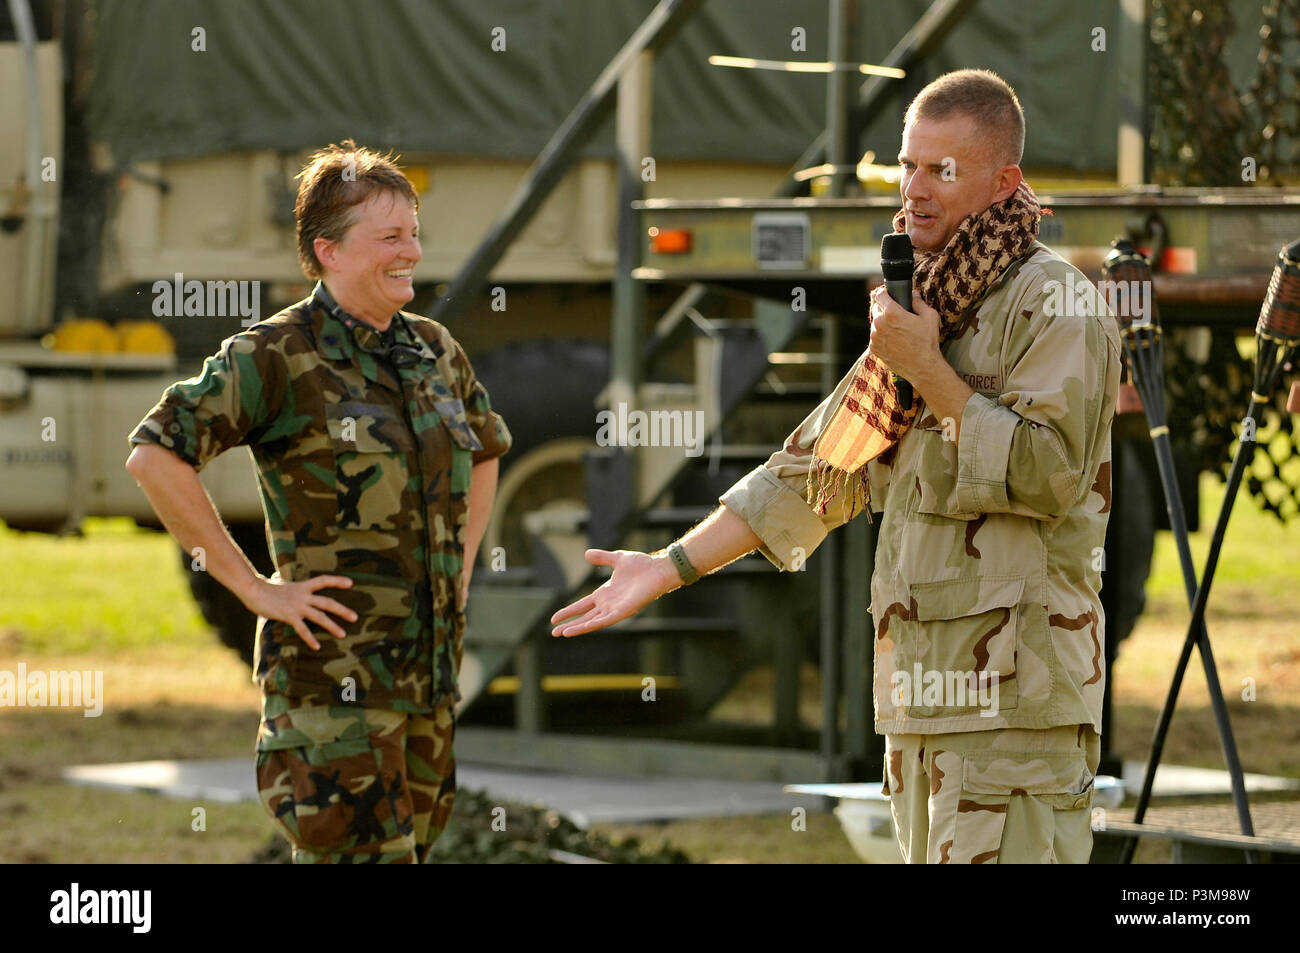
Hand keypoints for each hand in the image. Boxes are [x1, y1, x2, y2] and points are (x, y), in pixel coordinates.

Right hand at [240, 572, 356, 650]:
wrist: (253, 590)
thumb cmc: (264, 587)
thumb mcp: (279, 583)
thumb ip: (284, 583)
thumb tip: (277, 578)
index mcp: (302, 586)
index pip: (323, 580)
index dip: (337, 581)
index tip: (351, 583)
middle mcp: (303, 596)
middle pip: (327, 602)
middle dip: (342, 610)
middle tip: (355, 617)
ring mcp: (297, 606)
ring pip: (320, 616)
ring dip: (332, 626)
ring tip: (343, 634)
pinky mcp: (289, 616)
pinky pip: (303, 629)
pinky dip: (310, 638)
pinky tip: (317, 646)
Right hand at [550, 549, 678, 636]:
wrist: (658, 568)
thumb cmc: (642, 565)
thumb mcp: (617, 558)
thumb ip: (602, 557)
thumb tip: (586, 554)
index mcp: (605, 593)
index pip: (582, 605)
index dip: (569, 611)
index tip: (554, 618)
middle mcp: (608, 604)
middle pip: (584, 617)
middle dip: (569, 625)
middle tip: (553, 633)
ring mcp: (615, 609)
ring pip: (592, 622)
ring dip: (577, 628)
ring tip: (562, 634)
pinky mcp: (624, 611)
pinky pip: (606, 620)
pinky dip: (593, 625)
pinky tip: (582, 629)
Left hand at [868, 287, 941, 383]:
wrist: (922, 367)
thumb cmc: (927, 342)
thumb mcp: (929, 317)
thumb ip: (919, 302)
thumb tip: (914, 293)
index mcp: (892, 313)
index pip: (880, 294)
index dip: (884, 293)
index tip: (888, 294)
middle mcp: (880, 324)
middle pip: (877, 308)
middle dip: (885, 309)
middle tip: (897, 314)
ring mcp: (875, 337)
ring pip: (875, 323)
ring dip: (883, 323)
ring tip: (897, 329)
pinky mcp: (874, 348)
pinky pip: (875, 336)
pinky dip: (881, 336)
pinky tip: (894, 340)